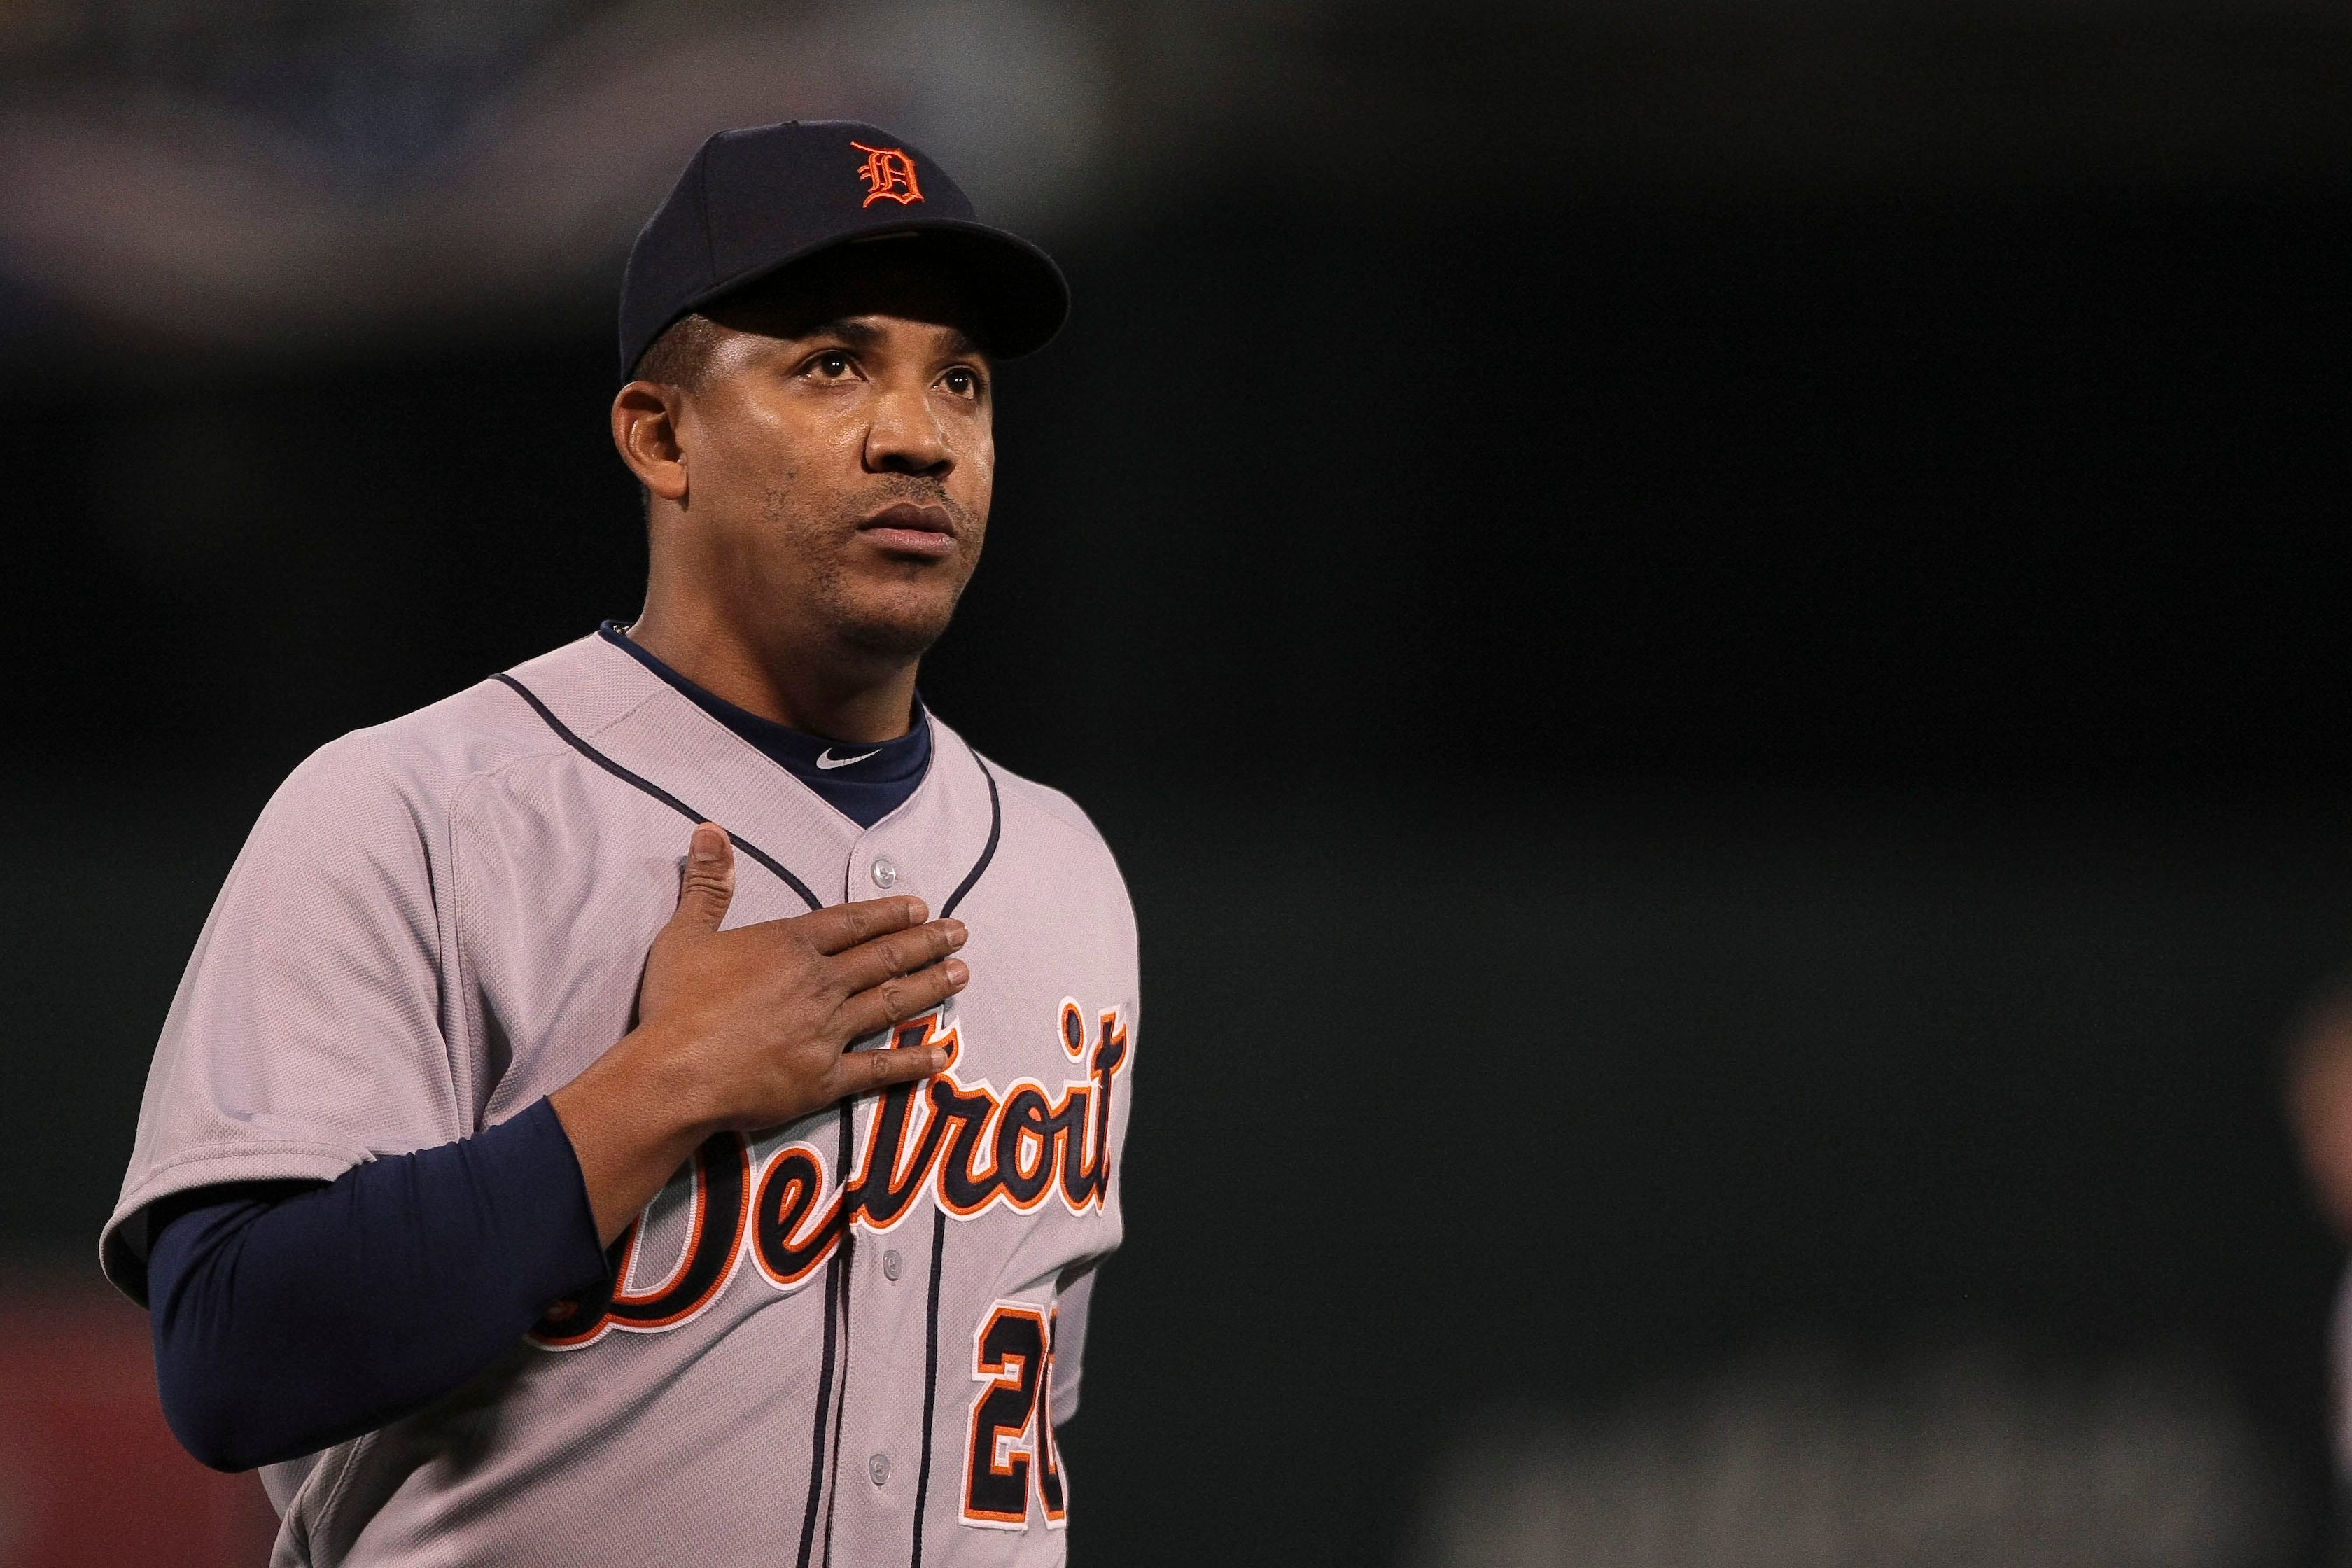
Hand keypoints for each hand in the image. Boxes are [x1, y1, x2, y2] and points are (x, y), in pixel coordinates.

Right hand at [552, 822, 968, 1241]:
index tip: (922, 908)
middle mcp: (819, 984)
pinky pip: (879, 1068)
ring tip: (962, 974)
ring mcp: (827, 1032)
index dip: (889, 913)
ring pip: (890, 1002)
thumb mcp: (685, 934)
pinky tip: (942, 1054)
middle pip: (883, 957)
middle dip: (927, 943)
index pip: (851, 922)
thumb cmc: (675, 1005)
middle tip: (962, 932)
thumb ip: (709, 884)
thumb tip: (710, 829)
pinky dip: (913, 1061)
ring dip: (930, 986)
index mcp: (790, 946)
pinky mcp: (825, 1078)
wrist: (673, 1075)